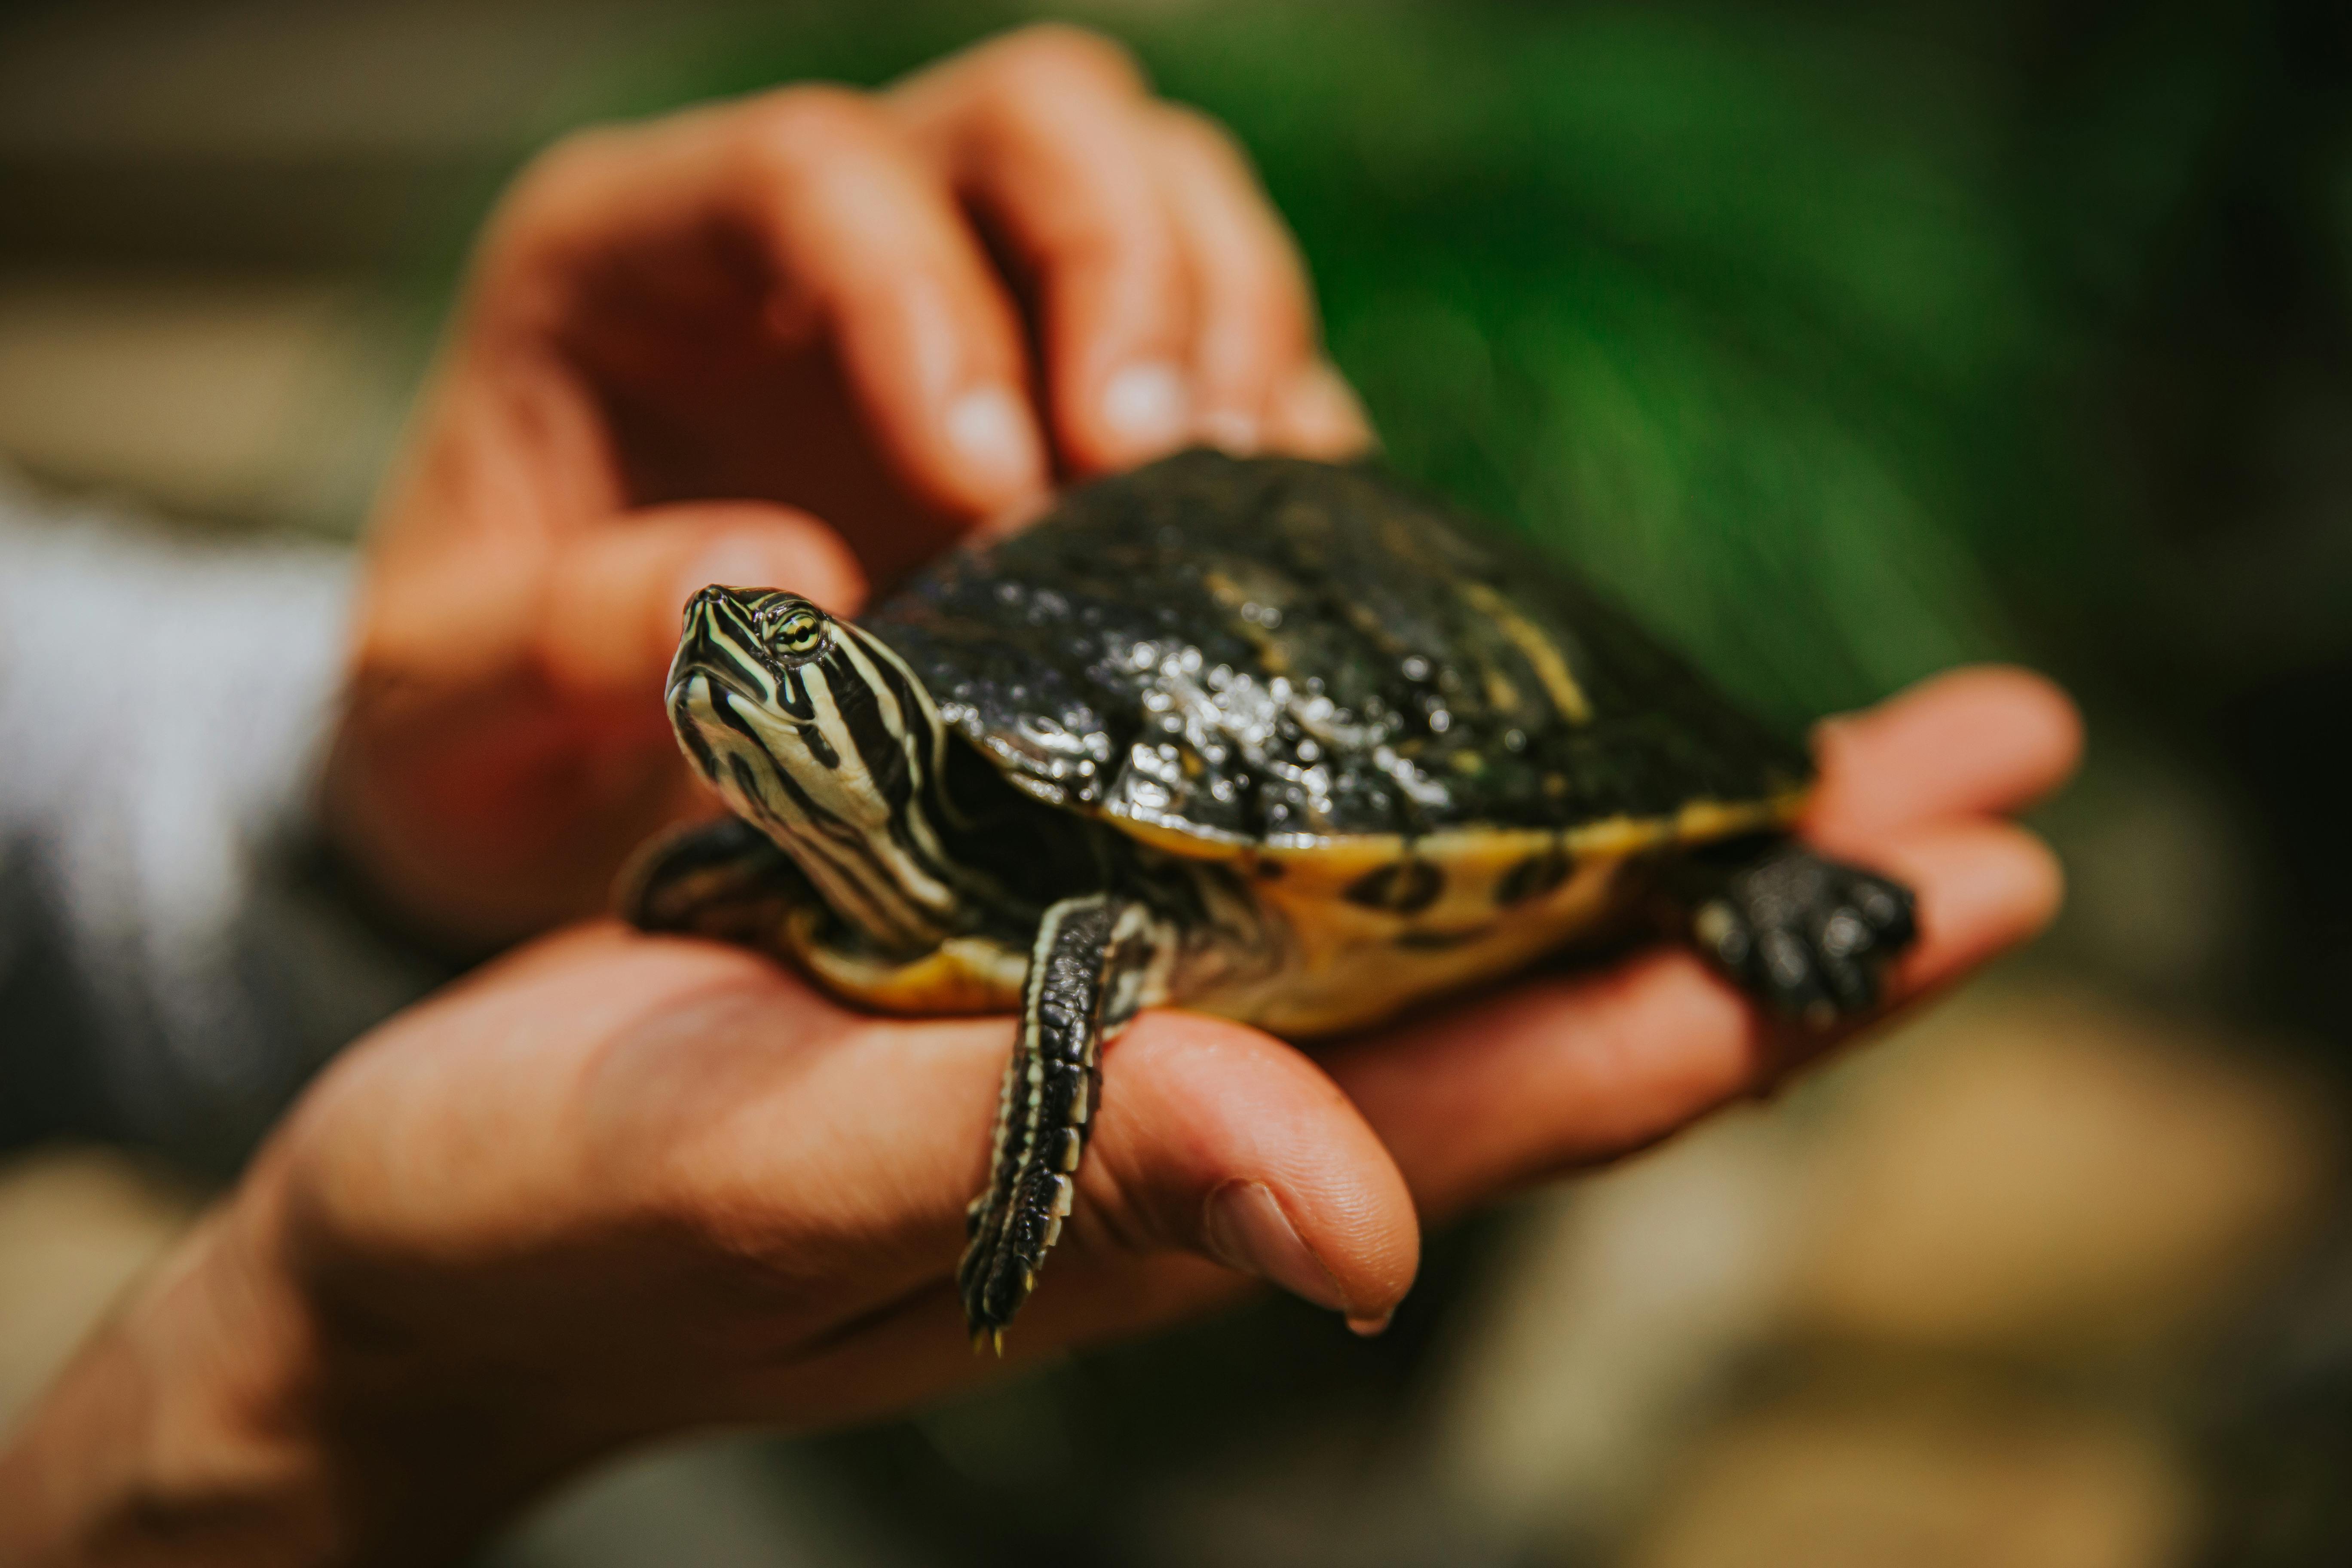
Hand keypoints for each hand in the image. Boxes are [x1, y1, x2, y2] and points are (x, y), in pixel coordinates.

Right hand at [0, 667, 2074, 1563]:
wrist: (416, 1251)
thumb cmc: (569, 1225)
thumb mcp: (800, 1182)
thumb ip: (1076, 1175)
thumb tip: (1372, 1228)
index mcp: (1173, 1167)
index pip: (1545, 1074)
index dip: (1771, 982)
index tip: (1977, 872)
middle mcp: (1198, 1105)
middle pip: (1562, 994)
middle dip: (1788, 893)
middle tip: (2003, 767)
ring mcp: (1129, 1042)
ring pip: (1467, 938)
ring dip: (1654, 841)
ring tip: (1839, 750)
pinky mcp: (1036, 974)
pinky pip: (1307, 899)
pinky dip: (1453, 826)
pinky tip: (1520, 765)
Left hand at [325, 25, 1370, 952]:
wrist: (554, 790)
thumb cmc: (481, 729)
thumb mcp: (440, 711)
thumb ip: (550, 644)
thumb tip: (773, 580)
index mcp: (636, 257)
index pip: (807, 171)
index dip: (921, 296)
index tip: (991, 486)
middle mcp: (820, 244)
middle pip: (1028, 122)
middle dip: (1119, 265)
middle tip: (1148, 462)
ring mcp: (967, 310)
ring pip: (1156, 183)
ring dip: (1226, 318)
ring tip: (1231, 494)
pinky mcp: (1068, 414)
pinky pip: (1223, 340)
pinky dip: (1276, 420)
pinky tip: (1272, 544)